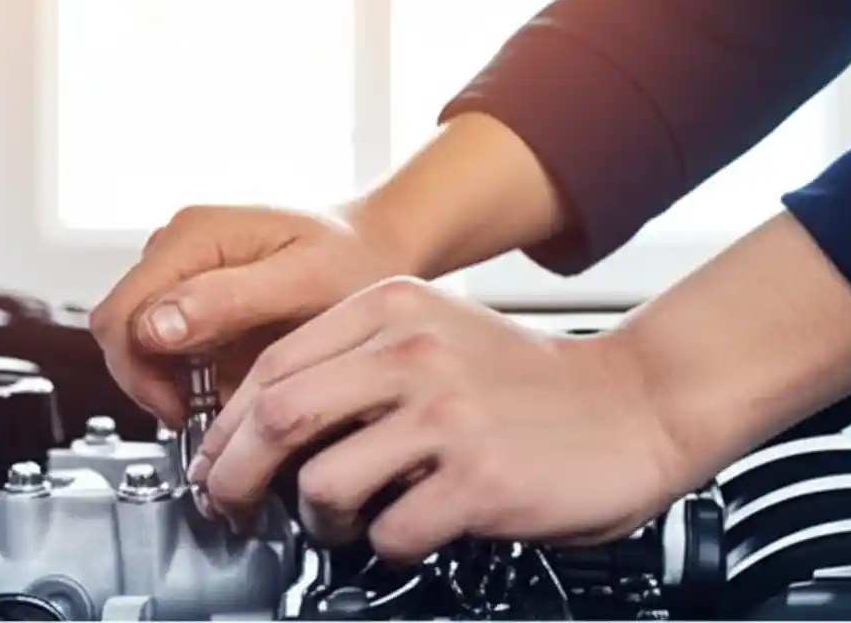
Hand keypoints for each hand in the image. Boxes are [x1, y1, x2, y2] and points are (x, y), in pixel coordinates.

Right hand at [89, 204, 407, 426]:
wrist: (379, 248)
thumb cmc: (355, 259)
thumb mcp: (303, 283)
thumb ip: (227, 300)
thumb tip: (153, 327)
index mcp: (193, 235)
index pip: (120, 318)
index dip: (140, 376)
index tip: (186, 411)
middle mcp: (176, 246)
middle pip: (121, 332)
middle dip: (152, 382)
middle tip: (201, 415)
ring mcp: (182, 268)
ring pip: (138, 342)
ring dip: (170, 380)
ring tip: (225, 399)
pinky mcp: (194, 292)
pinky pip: (166, 343)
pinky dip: (188, 373)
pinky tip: (230, 382)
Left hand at [189, 277, 691, 560]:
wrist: (635, 401)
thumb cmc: (527, 379)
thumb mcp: (435, 332)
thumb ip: (356, 361)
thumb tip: (266, 424)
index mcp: (392, 307)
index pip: (273, 366)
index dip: (227, 425)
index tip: (215, 460)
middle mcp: (413, 351)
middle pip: (279, 417)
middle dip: (233, 474)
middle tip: (229, 505)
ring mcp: (447, 414)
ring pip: (323, 480)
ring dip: (316, 518)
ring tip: (341, 520)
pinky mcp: (480, 477)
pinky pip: (390, 531)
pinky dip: (383, 544)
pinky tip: (405, 530)